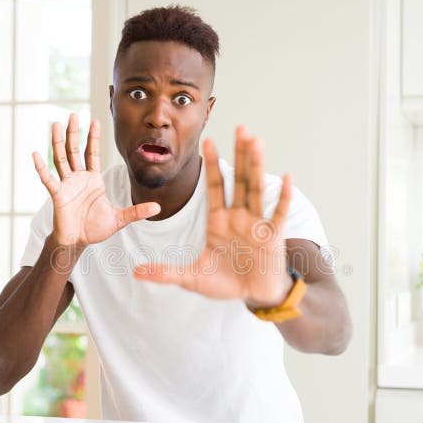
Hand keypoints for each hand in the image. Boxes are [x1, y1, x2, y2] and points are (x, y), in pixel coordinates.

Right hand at [32, 113, 160, 247]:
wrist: (78, 241)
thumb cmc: (95, 228)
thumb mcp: (119, 219)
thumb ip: (136, 211)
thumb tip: (158, 207)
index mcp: (93, 179)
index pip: (92, 154)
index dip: (93, 137)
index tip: (94, 120)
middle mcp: (78, 178)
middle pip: (74, 150)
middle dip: (73, 133)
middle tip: (72, 114)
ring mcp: (67, 185)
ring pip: (61, 159)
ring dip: (57, 142)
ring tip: (55, 125)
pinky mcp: (58, 195)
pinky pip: (48, 179)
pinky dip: (42, 167)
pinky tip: (36, 154)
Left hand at [133, 126, 293, 307]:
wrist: (253, 295)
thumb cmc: (226, 282)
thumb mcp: (192, 277)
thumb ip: (166, 273)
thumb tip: (136, 273)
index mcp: (219, 221)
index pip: (215, 187)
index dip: (213, 164)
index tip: (208, 140)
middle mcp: (238, 217)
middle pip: (238, 180)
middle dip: (238, 154)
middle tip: (240, 127)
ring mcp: (256, 224)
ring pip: (256, 190)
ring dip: (256, 166)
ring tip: (256, 142)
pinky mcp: (272, 237)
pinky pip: (277, 213)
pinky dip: (282, 197)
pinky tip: (287, 177)